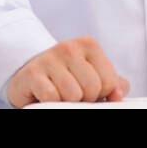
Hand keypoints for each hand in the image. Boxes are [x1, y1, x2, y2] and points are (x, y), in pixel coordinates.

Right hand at [5, 35, 129, 106]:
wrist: (28, 74)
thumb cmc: (66, 76)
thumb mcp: (92, 74)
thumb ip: (112, 83)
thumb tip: (118, 95)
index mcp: (89, 45)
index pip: (109, 81)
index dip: (101, 94)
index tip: (89, 92)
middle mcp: (69, 47)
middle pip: (92, 88)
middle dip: (84, 99)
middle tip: (73, 95)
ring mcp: (49, 58)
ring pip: (73, 94)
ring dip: (67, 102)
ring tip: (59, 95)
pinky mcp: (32, 73)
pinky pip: (51, 97)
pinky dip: (51, 103)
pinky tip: (46, 96)